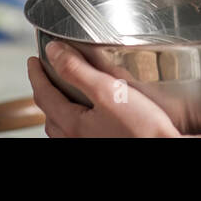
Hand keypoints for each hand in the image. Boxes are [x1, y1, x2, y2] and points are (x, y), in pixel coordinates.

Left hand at [27, 42, 183, 137]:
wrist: (165, 150)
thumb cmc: (142, 129)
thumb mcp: (108, 91)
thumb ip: (78, 70)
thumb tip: (53, 51)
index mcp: (70, 123)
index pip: (43, 94)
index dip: (36, 74)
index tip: (34, 60)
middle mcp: (73, 139)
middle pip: (48, 112)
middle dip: (45, 90)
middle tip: (48, 72)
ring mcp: (85, 145)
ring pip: (61, 127)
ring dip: (58, 108)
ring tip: (66, 93)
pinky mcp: (99, 145)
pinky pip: (75, 135)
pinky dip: (72, 121)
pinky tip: (88, 117)